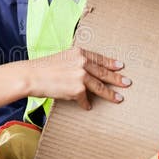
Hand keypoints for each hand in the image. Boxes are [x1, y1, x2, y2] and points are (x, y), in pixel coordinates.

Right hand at [0, 46, 130, 111]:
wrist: (30, 76)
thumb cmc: (42, 68)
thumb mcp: (61, 58)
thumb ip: (74, 63)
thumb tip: (84, 73)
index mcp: (78, 52)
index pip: (99, 58)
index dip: (111, 63)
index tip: (120, 66)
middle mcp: (82, 62)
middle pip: (104, 72)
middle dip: (117, 79)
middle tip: (127, 83)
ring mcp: (81, 75)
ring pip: (100, 87)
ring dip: (110, 94)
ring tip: (118, 99)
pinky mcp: (78, 89)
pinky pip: (85, 99)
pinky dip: (85, 103)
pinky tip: (87, 106)